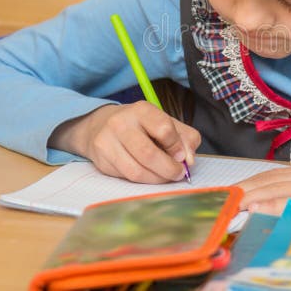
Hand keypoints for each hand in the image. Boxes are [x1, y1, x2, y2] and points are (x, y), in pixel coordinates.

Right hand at [50, 102, 201, 183]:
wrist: (101, 125)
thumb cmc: (141, 126)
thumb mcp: (165, 122)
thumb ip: (185, 137)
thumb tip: (189, 160)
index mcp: (142, 110)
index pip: (164, 129)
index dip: (177, 146)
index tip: (182, 156)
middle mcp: (121, 123)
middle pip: (148, 153)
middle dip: (168, 169)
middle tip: (178, 174)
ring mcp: (107, 142)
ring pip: (137, 170)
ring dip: (157, 179)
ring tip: (165, 177)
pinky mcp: (101, 160)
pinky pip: (126, 177)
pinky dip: (143, 181)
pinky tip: (150, 175)